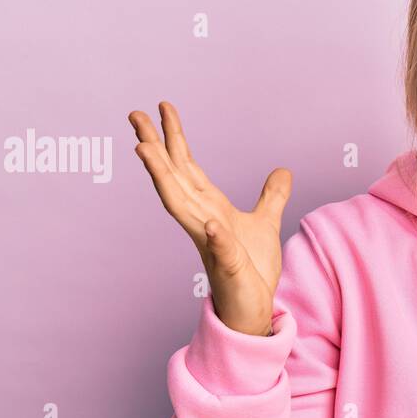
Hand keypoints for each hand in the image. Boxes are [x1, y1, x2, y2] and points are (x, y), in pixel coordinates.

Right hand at [129, 101, 292, 336]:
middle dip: (154, 147)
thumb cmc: (252, 269)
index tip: (162, 108)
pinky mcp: (228, 269)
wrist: (253, 309)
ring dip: (163, 178)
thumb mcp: (266, 223)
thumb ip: (271, 197)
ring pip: (181, 207)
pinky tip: (213, 224)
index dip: (175, 138)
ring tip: (144, 148)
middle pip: (173, 178)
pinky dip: (217, 237)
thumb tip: (283, 170)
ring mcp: (211, 245)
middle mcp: (202, 222)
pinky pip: (221, 250)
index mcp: (210, 208)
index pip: (188, 167)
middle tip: (134, 114)